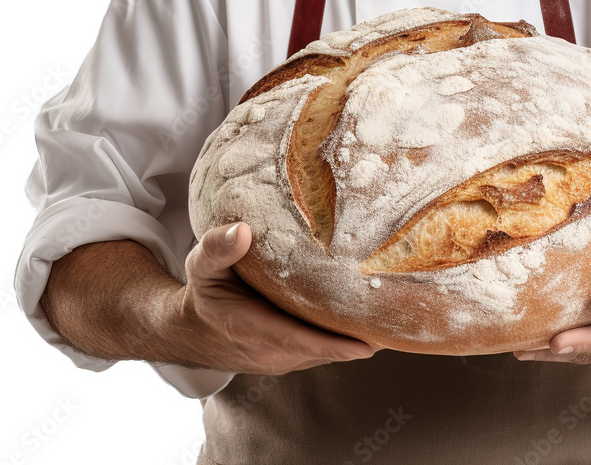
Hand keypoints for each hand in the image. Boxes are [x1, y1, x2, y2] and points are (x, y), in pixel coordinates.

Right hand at [179, 221, 379, 374]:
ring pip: (328, 352)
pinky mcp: (290, 357)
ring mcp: (282, 359)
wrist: (189, 332)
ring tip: (394, 319)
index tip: (369, 343)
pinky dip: (345, 340)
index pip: (299, 340)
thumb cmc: (203, 293)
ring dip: (357, 340)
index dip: (334, 343)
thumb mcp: (201, 266)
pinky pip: (323, 351)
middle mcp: (271, 352)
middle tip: (400, 321)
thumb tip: (242, 231)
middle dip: (360, 338)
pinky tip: (370, 321)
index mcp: (251, 329)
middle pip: (325, 349)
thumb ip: (218, 248)